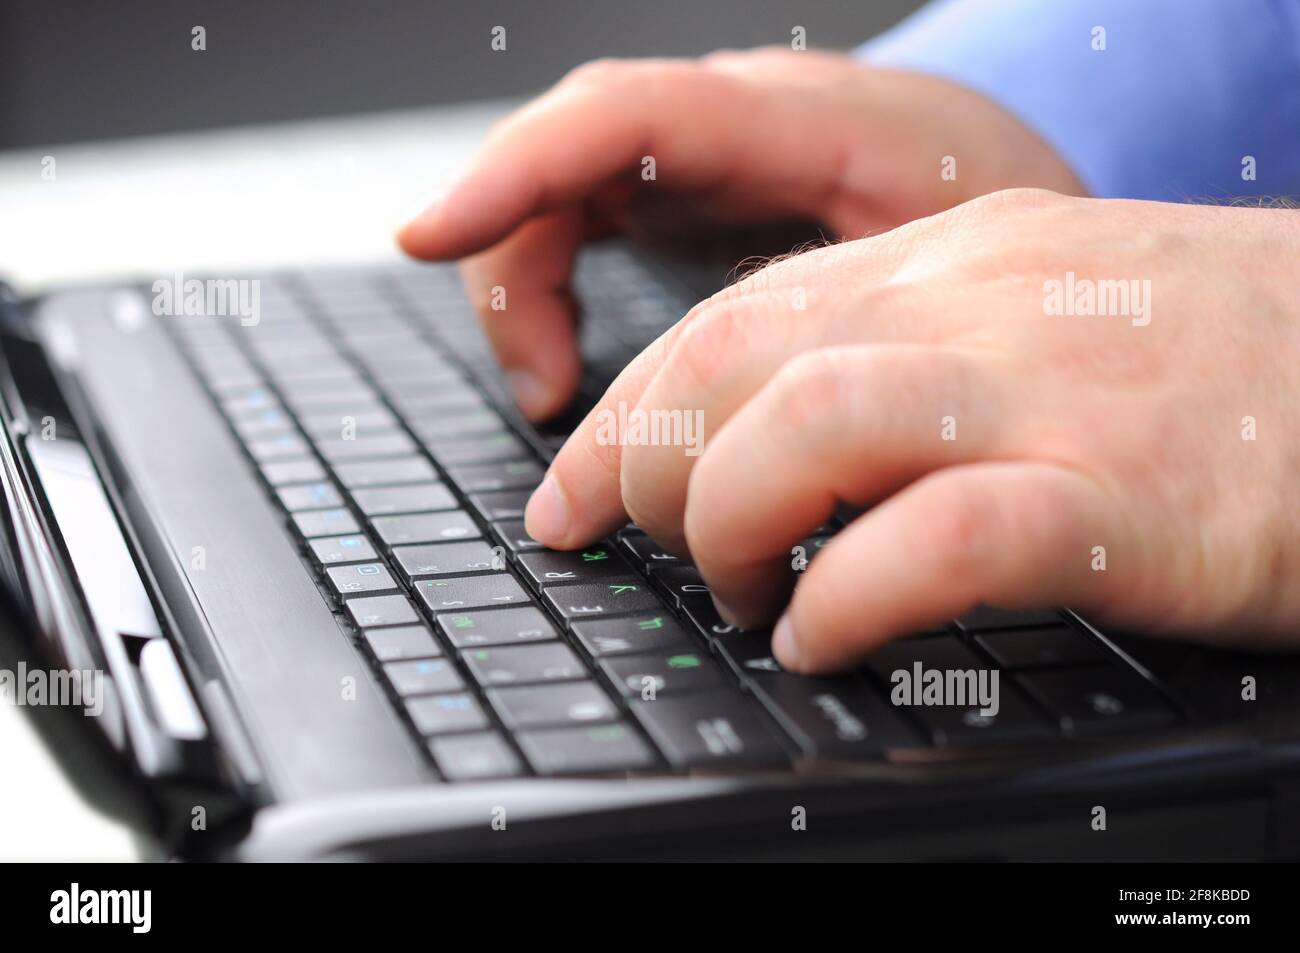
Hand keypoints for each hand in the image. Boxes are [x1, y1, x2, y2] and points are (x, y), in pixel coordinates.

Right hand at [398, 49, 1083, 417]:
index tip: (426, 234)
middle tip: (541, 393)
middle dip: (509, 261)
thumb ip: (868, 320)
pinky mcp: (692, 191)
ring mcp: (708, 154)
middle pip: (565, 154)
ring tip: (555, 397)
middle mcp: (737, 122)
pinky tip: (573, 367)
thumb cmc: (1017, 228)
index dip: (516, 169)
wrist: (1035, 186)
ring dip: (525, 291)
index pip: (625, 115)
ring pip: (559, 192)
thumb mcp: (967, 274)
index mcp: (805, 121)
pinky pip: (581, 219)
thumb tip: (769, 436)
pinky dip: (551, 293)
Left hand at [519, 189, 1299, 671]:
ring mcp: (1047, 393)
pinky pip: (936, 541)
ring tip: (742, 593)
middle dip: (638, 465)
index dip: (624, 412)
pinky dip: (850, 601)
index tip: (570, 492)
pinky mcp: (1120, 499)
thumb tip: (773, 434)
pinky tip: (828, 638)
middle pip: (731, 358)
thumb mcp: (1038, 313)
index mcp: (950, 259)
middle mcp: (977, 304)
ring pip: (804, 428)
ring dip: (728, 524)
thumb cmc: (1221, 363)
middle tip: (625, 543)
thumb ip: (906, 354)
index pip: (729, 315)